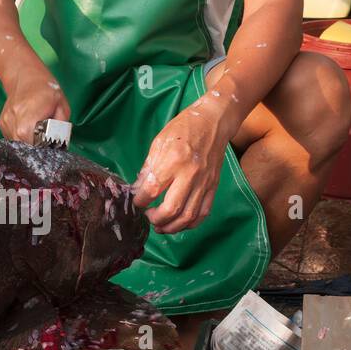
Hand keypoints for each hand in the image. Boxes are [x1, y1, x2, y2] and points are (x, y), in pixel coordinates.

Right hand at [0, 64, 69, 142]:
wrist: (26, 76)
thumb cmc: (47, 90)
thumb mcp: (62, 107)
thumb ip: (61, 128)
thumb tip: (58, 144)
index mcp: (28, 119)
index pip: (33, 146)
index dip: (42, 148)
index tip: (49, 144)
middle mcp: (13, 122)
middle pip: (24, 147)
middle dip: (35, 147)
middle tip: (44, 140)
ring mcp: (5, 123)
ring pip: (18, 144)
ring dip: (28, 141)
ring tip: (36, 130)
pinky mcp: (2, 123)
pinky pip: (12, 138)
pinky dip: (21, 137)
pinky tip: (28, 127)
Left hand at [133, 101, 228, 233]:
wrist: (213, 122)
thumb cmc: (183, 129)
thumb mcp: (159, 143)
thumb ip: (149, 168)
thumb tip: (138, 189)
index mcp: (172, 161)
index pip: (152, 190)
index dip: (140, 201)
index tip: (137, 202)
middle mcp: (190, 175)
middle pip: (171, 209)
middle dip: (156, 219)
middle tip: (148, 218)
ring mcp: (204, 183)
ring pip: (188, 216)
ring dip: (172, 227)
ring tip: (161, 227)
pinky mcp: (213, 187)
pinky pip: (203, 213)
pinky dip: (191, 224)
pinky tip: (180, 224)